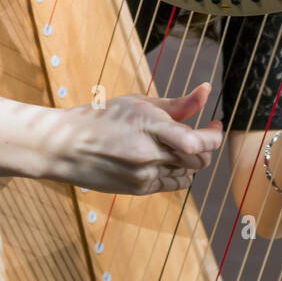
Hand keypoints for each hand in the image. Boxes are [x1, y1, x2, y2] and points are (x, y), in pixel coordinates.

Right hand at [43, 83, 223, 194]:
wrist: (65, 147)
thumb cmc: (103, 117)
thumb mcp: (139, 103)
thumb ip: (177, 104)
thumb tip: (207, 91)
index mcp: (149, 125)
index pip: (197, 142)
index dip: (214, 136)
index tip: (215, 124)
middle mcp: (148, 153)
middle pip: (198, 160)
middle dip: (207, 148)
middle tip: (204, 133)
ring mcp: (143, 175)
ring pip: (188, 174)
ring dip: (192, 161)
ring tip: (180, 145)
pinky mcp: (138, 189)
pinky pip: (172, 183)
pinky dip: (177, 172)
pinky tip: (166, 158)